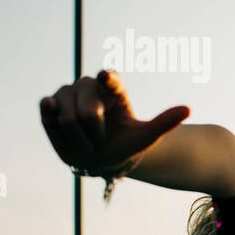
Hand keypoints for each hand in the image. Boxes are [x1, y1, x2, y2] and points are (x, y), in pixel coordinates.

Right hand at [40, 69, 189, 175]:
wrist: (101, 156)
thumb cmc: (126, 143)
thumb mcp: (147, 137)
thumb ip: (165, 122)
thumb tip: (188, 109)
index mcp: (113, 90)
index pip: (109, 79)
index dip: (107, 79)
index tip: (104, 77)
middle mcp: (89, 87)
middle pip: (88, 110)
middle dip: (95, 133)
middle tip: (100, 140)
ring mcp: (68, 93)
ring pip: (67, 116)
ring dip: (78, 137)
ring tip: (86, 141)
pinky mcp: (50, 104)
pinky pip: (46, 109)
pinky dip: (50, 115)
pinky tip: (52, 110)